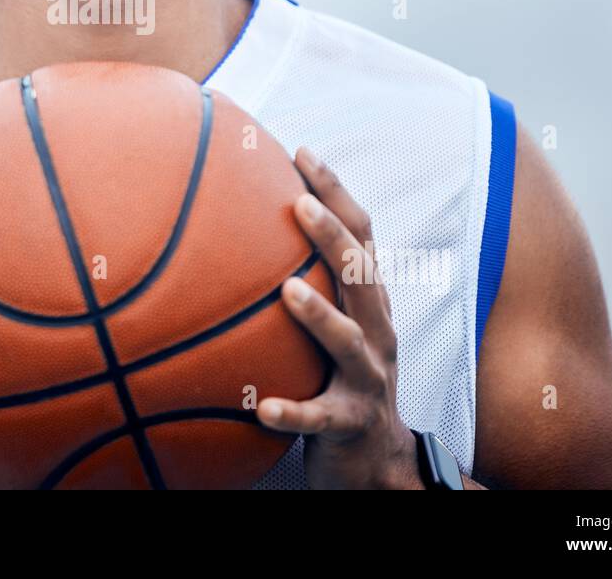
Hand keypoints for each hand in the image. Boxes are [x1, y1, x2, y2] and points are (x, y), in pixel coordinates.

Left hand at [256, 146, 420, 489]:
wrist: (377, 461)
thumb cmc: (339, 378)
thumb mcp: (330, 324)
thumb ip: (302, 278)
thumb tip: (235, 225)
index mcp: (369, 304)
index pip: (360, 236)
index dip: (337, 191)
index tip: (302, 151)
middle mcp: (376, 334)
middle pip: (361, 276)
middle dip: (333, 237)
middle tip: (299, 203)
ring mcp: (367, 380)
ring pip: (348, 343)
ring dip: (320, 315)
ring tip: (287, 290)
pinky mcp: (350, 425)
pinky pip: (319, 418)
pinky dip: (294, 411)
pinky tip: (262, 407)